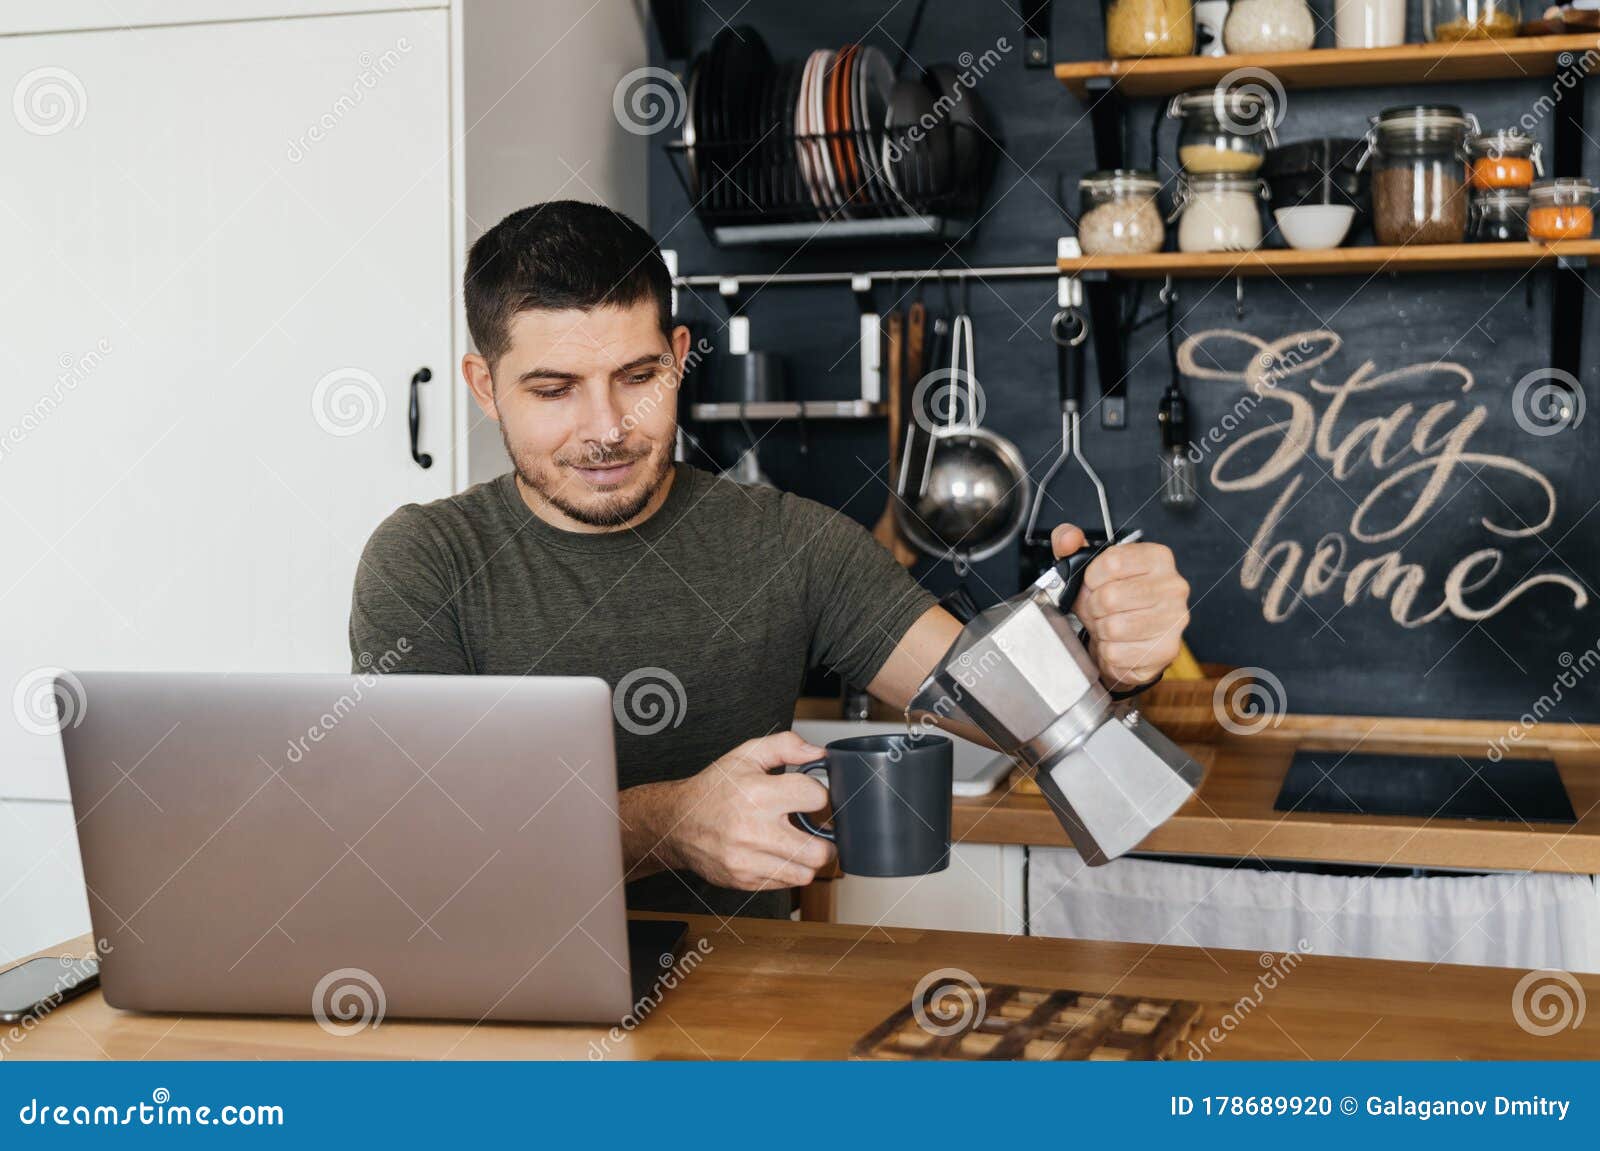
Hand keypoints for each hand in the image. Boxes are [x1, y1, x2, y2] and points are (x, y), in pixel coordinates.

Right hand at [660, 732, 836, 890]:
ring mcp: (748, 861)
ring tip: (799, 844)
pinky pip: (784, 884)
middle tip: (819, 830)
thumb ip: (785, 746)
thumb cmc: (713, 790)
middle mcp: (754, 830)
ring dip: (809, 859)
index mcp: (758, 794)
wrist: (677, 823)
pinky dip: (788, 871)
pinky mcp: (744, 881)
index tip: (812, 797)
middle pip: (819, 850)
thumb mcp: (745, 756)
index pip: (816, 798)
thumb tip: (817, 753)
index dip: (821, 795)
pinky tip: (778, 854)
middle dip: (826, 840)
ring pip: (805, 873)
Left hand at [1052, 524, 1189, 690]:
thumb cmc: (1114, 601)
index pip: (1112, 562)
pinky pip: (1117, 653)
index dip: (1091, 578)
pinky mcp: (1165, 649)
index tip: (1093, 584)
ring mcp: (1173, 619)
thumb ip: (1070, 543)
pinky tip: (1117, 643)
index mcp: (1157, 558)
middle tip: (1098, 610)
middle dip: (1093, 607)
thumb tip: (1068, 539)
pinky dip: (1108, 652)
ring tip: (1107, 625)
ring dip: (1100, 630)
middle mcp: (1172, 586)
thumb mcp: (1089, 567)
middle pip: (1111, 597)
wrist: (1132, 640)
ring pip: (1114, 627)